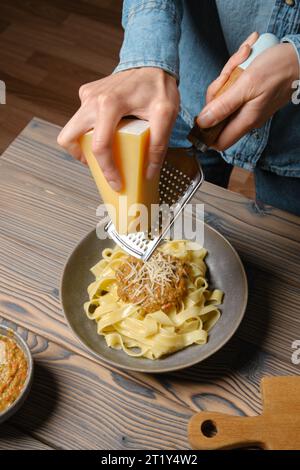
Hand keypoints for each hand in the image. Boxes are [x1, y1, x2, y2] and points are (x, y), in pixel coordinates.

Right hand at [57, 68, 178, 190]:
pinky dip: (91, 130)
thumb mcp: (166, 115)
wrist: (151, 59)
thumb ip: (159, 143)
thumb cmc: (157, 85)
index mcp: (109, 104)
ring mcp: (86, 96)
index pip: (100, 146)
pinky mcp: (87, 94)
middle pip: (69, 138)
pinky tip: (109, 131)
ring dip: (85, 145)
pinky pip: (81, 119)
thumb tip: (149, 171)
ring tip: (106, 151)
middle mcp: (92, 100)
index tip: (115, 182)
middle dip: (81, 157)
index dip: (107, 170)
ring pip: (72, 129)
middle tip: (100, 166)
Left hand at [197, 34, 298, 150]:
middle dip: (218, 89)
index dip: (206, 130)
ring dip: (229, 72)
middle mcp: (245, 116)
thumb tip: (202, 123)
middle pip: (216, 113)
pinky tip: (247, 55)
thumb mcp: (247, 85)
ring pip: (224, 94)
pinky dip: (237, 68)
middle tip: (230, 72)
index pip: (217, 141)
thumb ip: (223, 106)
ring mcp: (247, 105)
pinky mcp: (250, 93)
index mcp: (245, 120)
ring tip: (244, 56)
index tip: (207, 107)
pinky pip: (234, 84)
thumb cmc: (279, 69)